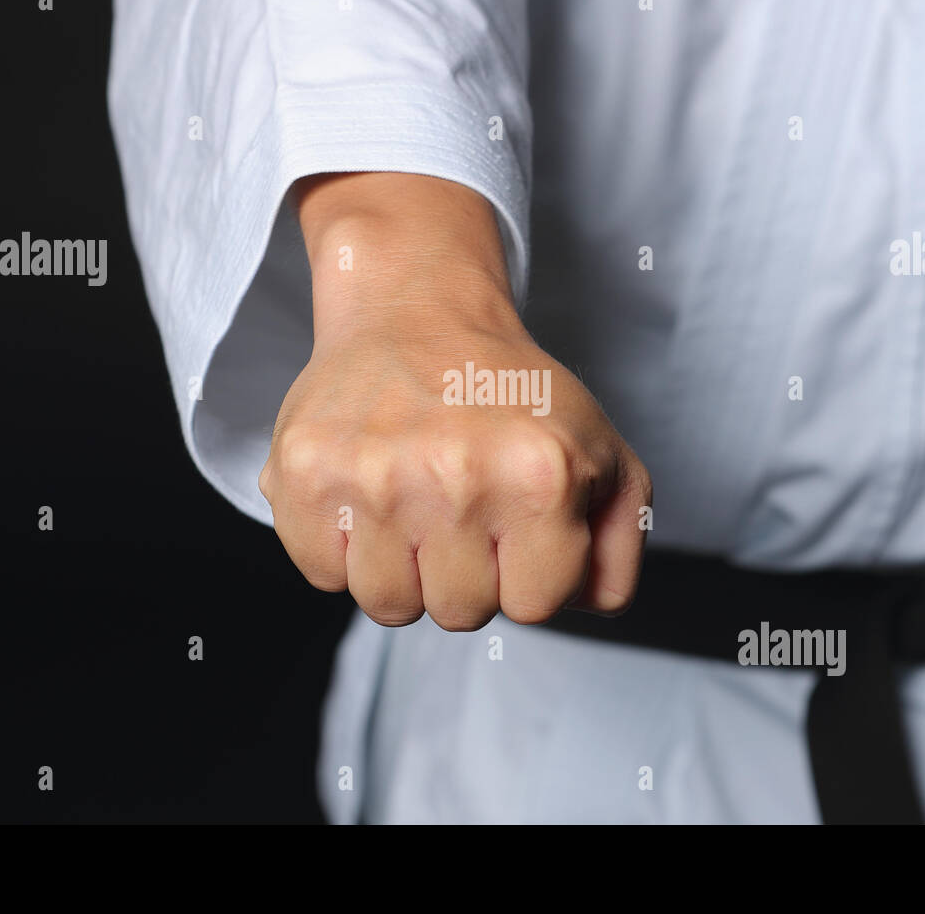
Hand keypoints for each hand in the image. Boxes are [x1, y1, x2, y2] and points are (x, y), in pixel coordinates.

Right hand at [258, 173, 651, 629]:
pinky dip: (342, 549)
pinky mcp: (305, 472)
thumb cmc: (511, 395)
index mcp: (542, 475)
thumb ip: (618, 546)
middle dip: (466, 574)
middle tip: (461, 507)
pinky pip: (323, 575)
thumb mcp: (603, 455)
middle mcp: (457, 475)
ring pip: (389, 605)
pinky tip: (367, 498)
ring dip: (403, 570)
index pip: (535, 608)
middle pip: (461, 613)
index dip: (527, 576)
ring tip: (414, 505)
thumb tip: (586, 605)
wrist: (418, 311)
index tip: (516, 529)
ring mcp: (374, 476)